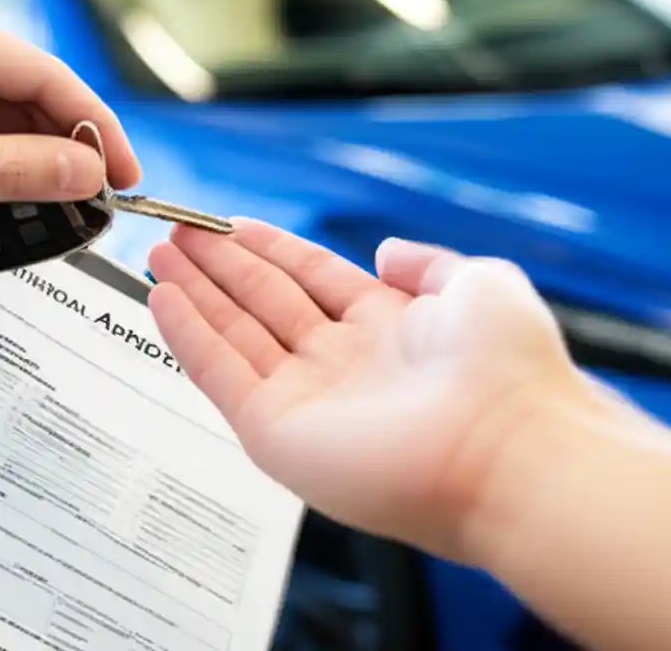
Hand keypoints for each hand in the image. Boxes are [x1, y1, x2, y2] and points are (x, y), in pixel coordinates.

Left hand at [0, 0, 139, 258]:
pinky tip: (23, 209)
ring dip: (39, 170)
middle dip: (68, 151)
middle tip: (101, 201)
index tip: (125, 172)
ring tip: (66, 213)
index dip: (92, 125)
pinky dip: (7, 179)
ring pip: (13, 126)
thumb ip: (12, 172)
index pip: (39, 73)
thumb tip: (89, 173)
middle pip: (32, 98)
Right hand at [147, 220, 641, 560]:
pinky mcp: (278, 434)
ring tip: (160, 251)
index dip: (271, 248)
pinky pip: (221, 376)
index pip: (314, 280)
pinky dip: (189, 336)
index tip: (230, 222)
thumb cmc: (510, 371)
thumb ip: (427, 264)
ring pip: (236, 335)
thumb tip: (385, 250)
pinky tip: (163, 296)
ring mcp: (309, 401)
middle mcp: (346, 366)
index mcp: (391, 330)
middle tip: (179, 229)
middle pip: (267, 303)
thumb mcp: (478, 286)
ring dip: (195, 292)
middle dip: (222, 264)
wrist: (508, 449)